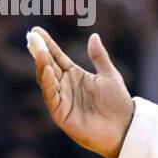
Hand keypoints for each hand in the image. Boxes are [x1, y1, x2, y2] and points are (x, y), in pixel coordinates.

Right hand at [28, 27, 134, 157]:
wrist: (125, 127)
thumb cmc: (118, 103)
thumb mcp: (110, 75)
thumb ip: (99, 57)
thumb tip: (94, 36)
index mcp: (75, 76)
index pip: (57, 57)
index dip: (47, 44)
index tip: (37, 31)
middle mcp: (65, 87)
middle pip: (48, 66)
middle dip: (40, 52)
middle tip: (32, 38)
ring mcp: (62, 100)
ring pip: (46, 81)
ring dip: (42, 66)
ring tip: (40, 52)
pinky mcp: (61, 114)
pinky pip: (52, 97)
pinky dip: (48, 84)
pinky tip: (47, 71)